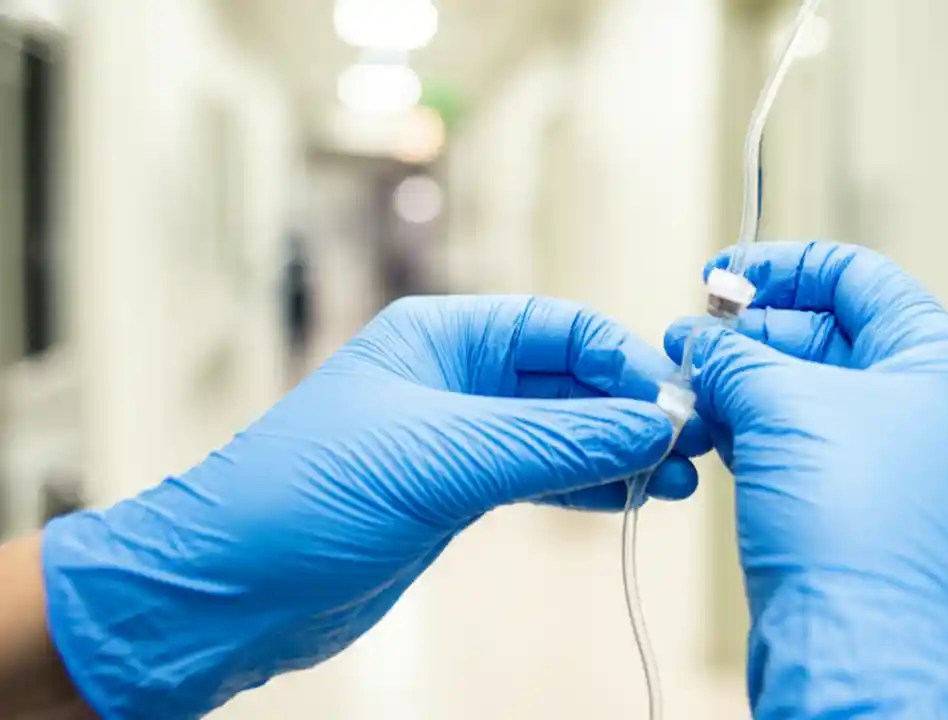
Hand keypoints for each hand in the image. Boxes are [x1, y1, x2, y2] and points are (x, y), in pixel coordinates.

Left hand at [42, 295, 709, 718]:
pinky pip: (540, 478)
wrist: (227, 591)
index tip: (675, 402)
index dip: (624, 361)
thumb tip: (652, 424)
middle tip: (694, 446)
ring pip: (561, 433)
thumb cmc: (303, 498)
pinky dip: (586, 488)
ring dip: (617, 453)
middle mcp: (453, 377)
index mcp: (441, 335)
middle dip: (630, 410)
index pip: (560, 329)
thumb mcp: (442, 458)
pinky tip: (629, 499)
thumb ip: (555, 440)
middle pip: (569, 379)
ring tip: (676, 481)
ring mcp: (457, 438)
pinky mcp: (454, 494)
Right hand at [666, 242, 947, 717]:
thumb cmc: (859, 539)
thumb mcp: (785, 410)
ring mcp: (888, 463)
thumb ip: (736, 357)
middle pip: (828, 336)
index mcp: (941, 366)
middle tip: (691, 338)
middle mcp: (925, 411)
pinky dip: (748, 429)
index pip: (861, 279)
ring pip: (804, 395)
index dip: (786, 268)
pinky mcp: (848, 508)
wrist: (854, 655)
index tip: (725, 275)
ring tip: (685, 380)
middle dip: (751, 334)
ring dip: (741, 383)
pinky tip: (704, 424)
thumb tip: (700, 340)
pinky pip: (794, 446)